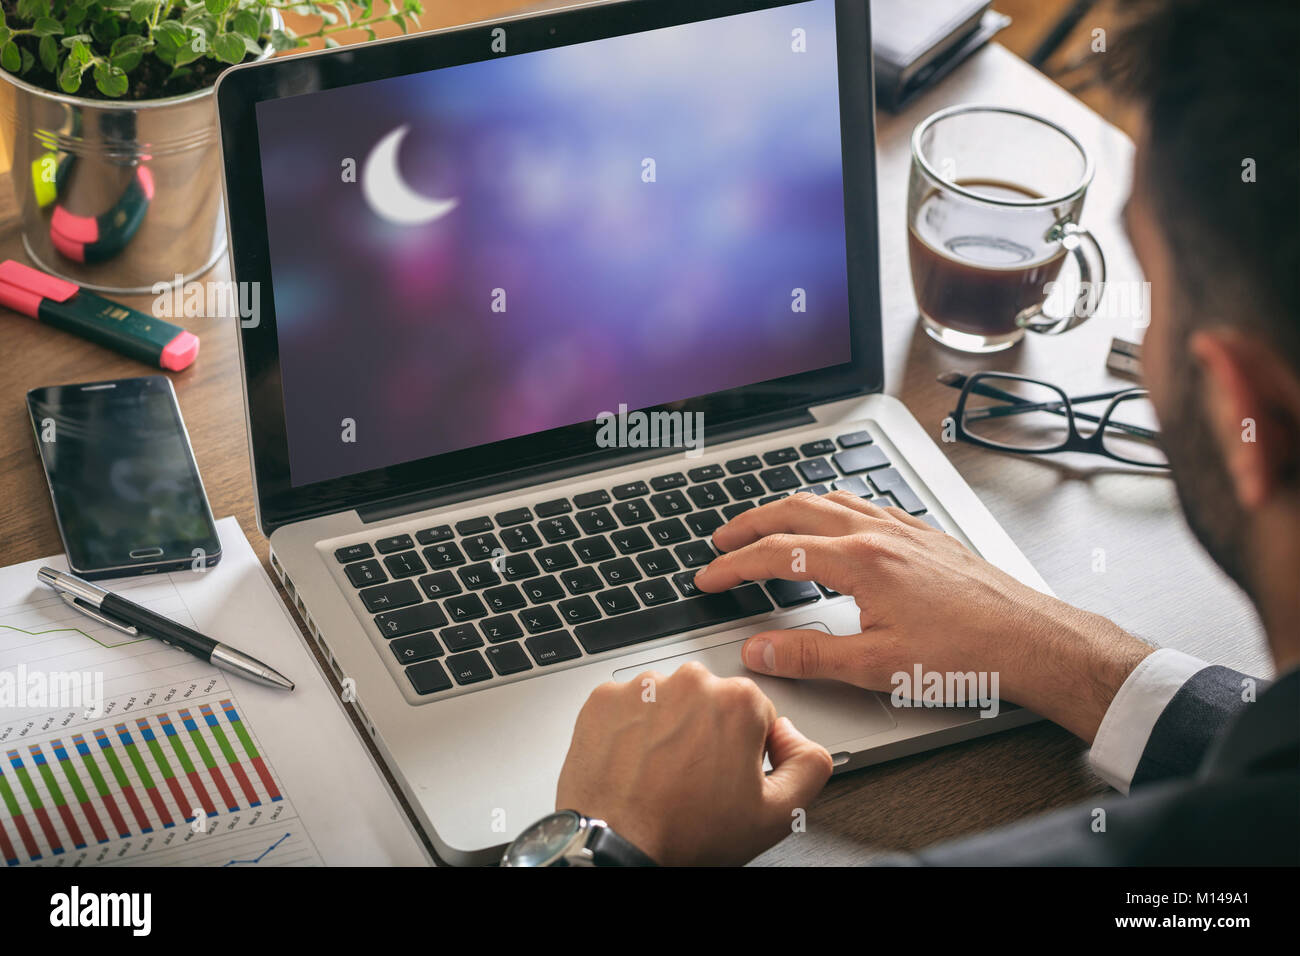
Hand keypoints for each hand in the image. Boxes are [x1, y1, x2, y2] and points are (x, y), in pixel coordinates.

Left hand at [556, 662, 832, 865]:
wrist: (617, 846)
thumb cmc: (686, 833)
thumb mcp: (776, 814)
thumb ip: (809, 765)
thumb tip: (796, 737)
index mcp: (738, 701)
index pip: (756, 713)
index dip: (746, 749)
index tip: (729, 774)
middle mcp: (691, 682)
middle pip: (711, 702)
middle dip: (708, 733)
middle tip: (695, 778)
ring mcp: (643, 687)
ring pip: (669, 701)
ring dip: (669, 728)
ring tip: (661, 773)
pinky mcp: (605, 698)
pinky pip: (628, 706)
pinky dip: (631, 728)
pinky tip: (635, 762)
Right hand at [693, 491, 1153, 742]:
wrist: (1031, 640)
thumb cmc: (966, 654)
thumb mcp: (875, 666)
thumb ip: (808, 656)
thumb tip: (758, 652)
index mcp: (859, 561)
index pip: (776, 555)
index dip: (733, 566)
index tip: (708, 578)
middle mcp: (878, 533)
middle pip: (795, 510)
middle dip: (750, 523)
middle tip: (721, 539)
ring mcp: (903, 528)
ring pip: (830, 499)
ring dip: (788, 509)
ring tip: (766, 524)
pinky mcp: (924, 535)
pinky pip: (865, 503)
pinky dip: (832, 506)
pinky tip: (836, 521)